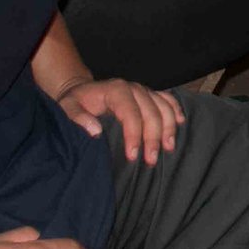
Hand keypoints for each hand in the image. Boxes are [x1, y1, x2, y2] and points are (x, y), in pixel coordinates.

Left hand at [56, 78, 183, 164]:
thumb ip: (78, 118)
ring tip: (168, 148)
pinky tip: (180, 124)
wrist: (82, 91)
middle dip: (153, 138)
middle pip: (151, 112)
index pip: (130, 113)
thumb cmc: (75, 102)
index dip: (134, 135)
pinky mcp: (150, 95)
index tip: (133, 156)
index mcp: (116, 90)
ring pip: (164, 107)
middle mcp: (134, 88)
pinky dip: (175, 111)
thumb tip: (96, 131)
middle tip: (151, 160)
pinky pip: (168, 100)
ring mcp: (144, 90)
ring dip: (168, 128)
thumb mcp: (68, 108)